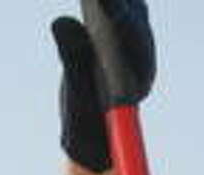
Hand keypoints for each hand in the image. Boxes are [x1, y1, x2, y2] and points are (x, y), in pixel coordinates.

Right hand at [52, 2, 154, 171]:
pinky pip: (111, 2)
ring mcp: (132, 38)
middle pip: (132, 11)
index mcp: (139, 75)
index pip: (130, 36)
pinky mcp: (119, 27)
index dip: (116, 12)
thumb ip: (72, 61)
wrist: (92, 131)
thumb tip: (62, 21)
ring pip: (126, 4)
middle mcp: (141, 52)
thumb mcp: (75, 97)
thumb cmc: (86, 121)